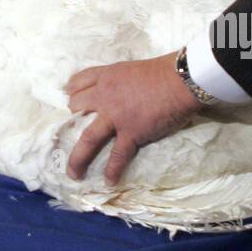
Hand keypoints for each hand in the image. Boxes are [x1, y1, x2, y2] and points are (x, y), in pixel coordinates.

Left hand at [65, 53, 200, 184]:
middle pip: (76, 107)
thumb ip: (119, 80)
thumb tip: (119, 91)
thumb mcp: (130, 69)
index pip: (78, 82)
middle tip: (73, 129)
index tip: (71, 99)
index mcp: (106, 76)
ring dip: (78, 158)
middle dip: (72, 119)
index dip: (72, 93)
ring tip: (73, 173)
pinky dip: (112, 170)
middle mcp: (105, 95)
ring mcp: (116, 116)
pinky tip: (109, 181)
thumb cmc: (162, 72)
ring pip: (88, 139)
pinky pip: (118, 155)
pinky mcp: (131, 132)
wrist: (179, 80)